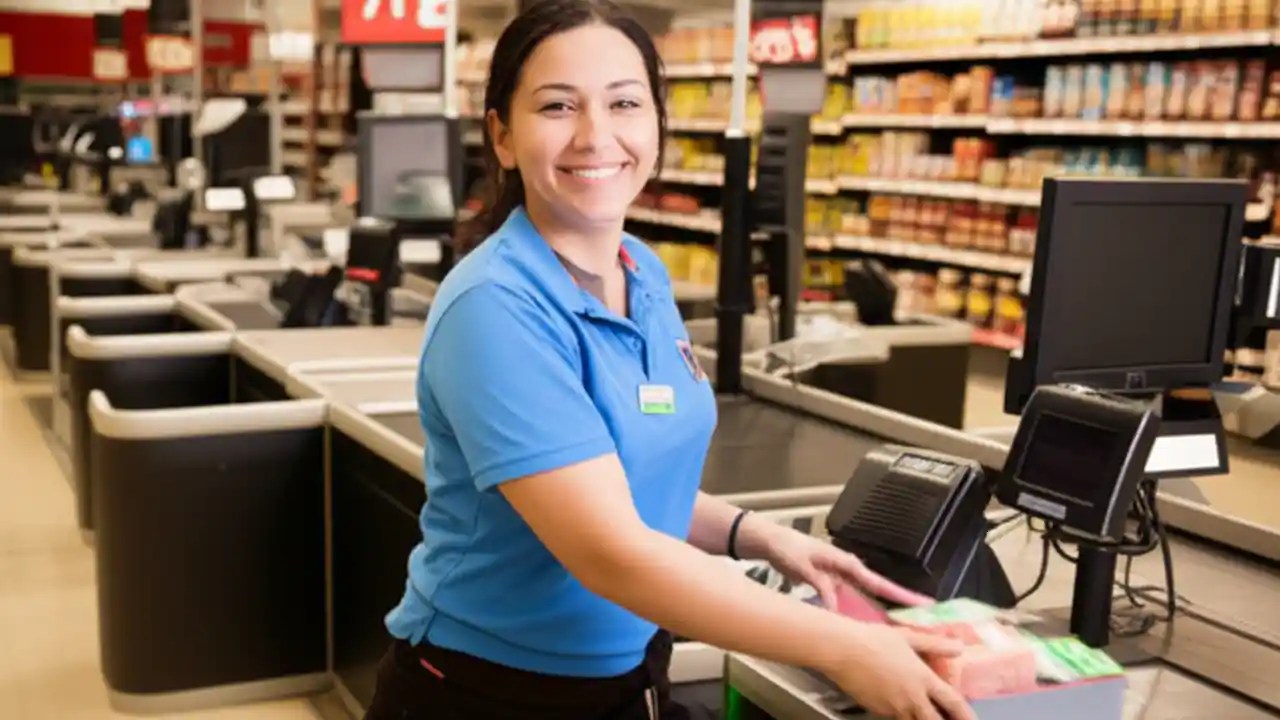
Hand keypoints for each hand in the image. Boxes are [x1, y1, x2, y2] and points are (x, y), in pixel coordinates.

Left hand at [762, 526, 934, 611]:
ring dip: (880, 613)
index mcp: (847, 563)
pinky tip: (866, 628)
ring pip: (865, 600)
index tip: (923, 603)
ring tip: (901, 629)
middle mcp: (848, 571)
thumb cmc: (787, 547)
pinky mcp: (830, 585)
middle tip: (924, 619)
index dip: (902, 595)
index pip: (879, 582)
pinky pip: (849, 603)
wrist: (770, 542)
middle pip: (879, 592)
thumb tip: (834, 609)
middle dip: (901, 605)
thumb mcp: (804, 568)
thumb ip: (821, 588)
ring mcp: (840, 579)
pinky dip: (857, 614)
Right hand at [825, 624, 974, 719]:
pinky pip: (896, 718)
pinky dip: (903, 716)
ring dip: (921, 719)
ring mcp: (894, 708)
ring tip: (924, 714)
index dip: (966, 715)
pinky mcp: (877, 711)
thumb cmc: (875, 639)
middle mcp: (912, 698)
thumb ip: (934, 645)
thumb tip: (960, 646)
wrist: (842, 650)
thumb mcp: (907, 637)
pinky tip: (901, 707)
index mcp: (923, 679)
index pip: (952, 702)